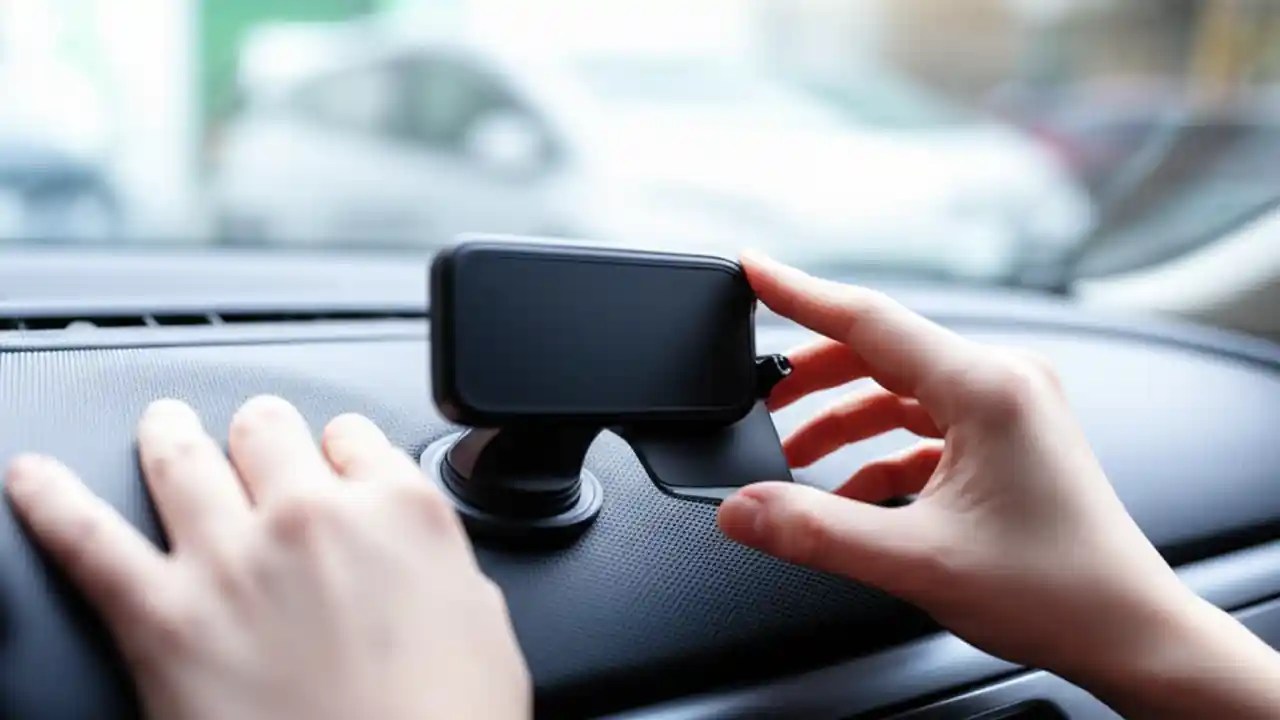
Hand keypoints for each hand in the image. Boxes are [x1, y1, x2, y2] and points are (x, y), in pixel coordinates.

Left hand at [5, 396, 528, 719]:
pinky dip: (51, 501)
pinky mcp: (163, 617)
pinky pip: (87, 539)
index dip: (341, 450)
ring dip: (170, 432)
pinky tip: (32, 479)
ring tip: (163, 426)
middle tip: (257, 441)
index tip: (335, 464)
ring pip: (185, 454)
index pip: (357, 438)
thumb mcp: (482, 625)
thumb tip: (417, 558)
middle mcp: (314, 516)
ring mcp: (232, 559)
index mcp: (401, 513)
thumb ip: (439, 566)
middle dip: (262, 432)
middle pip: (270, 430)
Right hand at [719, 253, 1279, 716]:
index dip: (799, 293)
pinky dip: (880, 453)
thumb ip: (815, 529)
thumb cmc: (1058, 591)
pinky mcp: (1009, 439)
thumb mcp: (916, 559)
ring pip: (900, 392)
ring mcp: (1010, 408)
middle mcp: (1003, 382)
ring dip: (844, 420)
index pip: (868, 318)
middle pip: (880, 353)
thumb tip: (741, 507)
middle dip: (812, 377)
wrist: (1128, 633)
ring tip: (793, 454)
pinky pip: (925, 426)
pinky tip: (847, 493)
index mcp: (987, 387)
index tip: (753, 270)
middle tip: (757, 397)